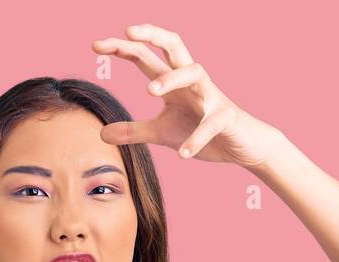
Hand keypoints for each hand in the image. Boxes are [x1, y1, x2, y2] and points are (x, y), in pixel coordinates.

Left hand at [92, 24, 283, 168]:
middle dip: (152, 34)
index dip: (123, 48)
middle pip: (174, 46)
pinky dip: (197, 137)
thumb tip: (101, 132)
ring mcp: (211, 97)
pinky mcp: (225, 117)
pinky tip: (183, 153)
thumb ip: (134, 130)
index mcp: (174, 83)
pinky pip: (211, 122)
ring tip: (149, 91)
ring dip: (172, 79)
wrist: (243, 145)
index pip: (146, 57)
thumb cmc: (202, 134)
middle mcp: (192, 82)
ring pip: (194, 72)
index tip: (95, 45)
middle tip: (127, 31)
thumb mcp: (162, 133)